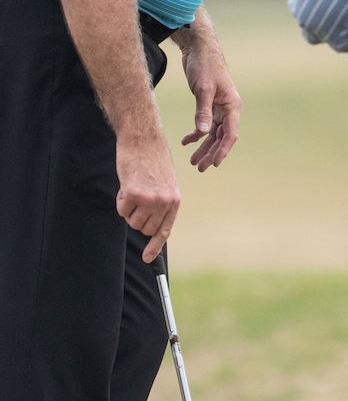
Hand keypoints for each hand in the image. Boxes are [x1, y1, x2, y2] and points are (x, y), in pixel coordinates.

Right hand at [116, 130, 180, 263]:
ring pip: (132, 221)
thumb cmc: (152, 161)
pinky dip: (120, 200)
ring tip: (133, 189)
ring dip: (128, 210)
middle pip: (145, 229)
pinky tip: (127, 184)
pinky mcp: (134, 195)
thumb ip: (161, 204)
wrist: (143, 141)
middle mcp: (165, 203)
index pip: (164, 230)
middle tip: (136, 200)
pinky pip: (121, 210)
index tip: (147, 259)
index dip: (154, 246)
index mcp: (174, 201)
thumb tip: (149, 225)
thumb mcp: (165, 184)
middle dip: (136, 219)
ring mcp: (150, 200)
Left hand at [179, 28, 240, 170]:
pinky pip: (205, 123)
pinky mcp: (209, 103)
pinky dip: (196, 133)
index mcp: (232, 106)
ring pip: (213, 133)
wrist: (199, 48)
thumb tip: (203, 133)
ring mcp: (219, 107)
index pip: (230, 134)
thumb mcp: (203, 89)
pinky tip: (186, 142)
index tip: (213, 164)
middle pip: (221, 137)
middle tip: (199, 168)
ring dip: (203, 147)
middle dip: (211, 153)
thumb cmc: (205, 66)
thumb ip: (203, 111)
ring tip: (193, 161)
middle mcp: (229, 109)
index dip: (222, 151)